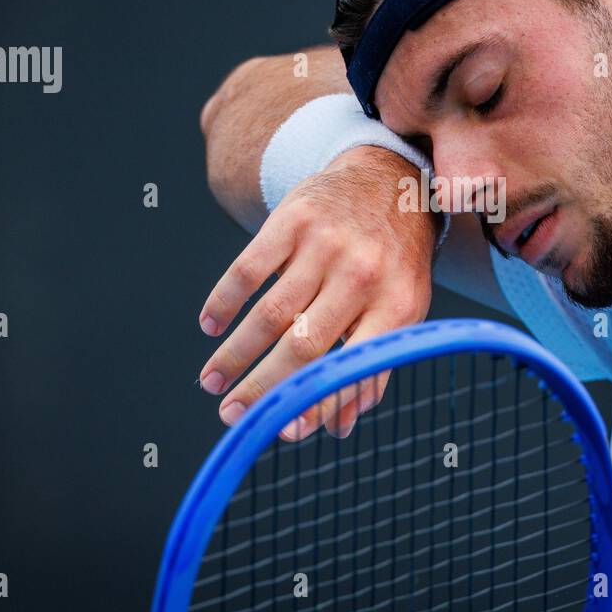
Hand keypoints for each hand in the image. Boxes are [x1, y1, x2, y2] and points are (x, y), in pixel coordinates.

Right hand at [197, 145, 437, 439]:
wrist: (389, 181)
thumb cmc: (394, 260)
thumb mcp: (402, 309)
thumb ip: (371, 366)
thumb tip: (334, 427)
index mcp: (396, 305)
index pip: (350, 364)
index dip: (314, 401)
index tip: (281, 431)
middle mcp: (362, 273)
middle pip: (301, 344)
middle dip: (261, 386)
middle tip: (231, 415)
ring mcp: (327, 244)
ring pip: (270, 312)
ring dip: (235, 353)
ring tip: (212, 381)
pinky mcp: (295, 218)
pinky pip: (249, 268)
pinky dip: (224, 300)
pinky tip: (210, 325)